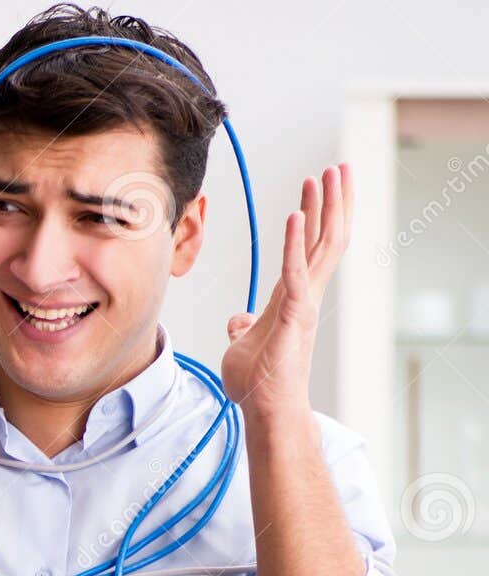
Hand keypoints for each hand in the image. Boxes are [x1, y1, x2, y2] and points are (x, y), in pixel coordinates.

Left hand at [220, 163, 351, 424]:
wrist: (264, 410)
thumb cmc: (257, 383)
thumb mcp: (242, 345)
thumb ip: (244, 327)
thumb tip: (238, 319)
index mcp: (293, 297)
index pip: (312, 246)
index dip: (316, 214)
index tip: (316, 185)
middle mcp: (306, 295)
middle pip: (328, 237)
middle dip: (333, 200)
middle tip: (337, 166)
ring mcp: (303, 305)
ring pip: (322, 247)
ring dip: (323, 209)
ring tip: (326, 175)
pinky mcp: (293, 316)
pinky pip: (295, 273)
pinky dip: (294, 244)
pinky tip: (295, 215)